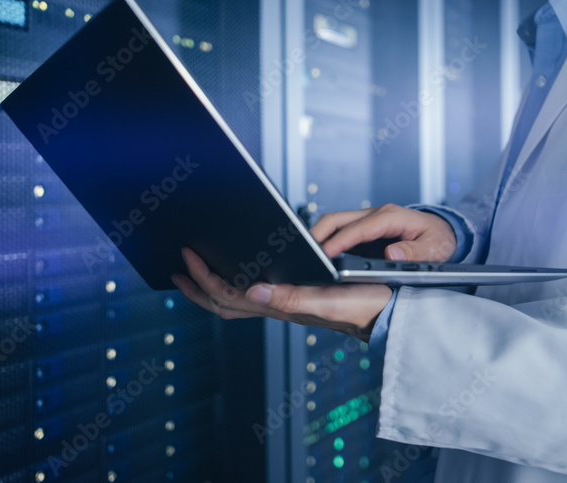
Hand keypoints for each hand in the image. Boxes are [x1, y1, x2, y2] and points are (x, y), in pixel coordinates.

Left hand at [171, 248, 392, 341]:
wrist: (388, 310)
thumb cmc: (364, 305)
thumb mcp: (328, 300)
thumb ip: (291, 297)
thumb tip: (251, 290)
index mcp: (281, 305)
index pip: (229, 295)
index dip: (204, 278)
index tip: (188, 256)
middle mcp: (279, 306)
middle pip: (225, 302)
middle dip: (197, 286)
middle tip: (178, 266)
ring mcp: (286, 304)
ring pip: (237, 301)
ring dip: (212, 287)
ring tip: (195, 271)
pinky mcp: (296, 297)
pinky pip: (255, 295)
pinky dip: (235, 285)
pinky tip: (236, 273)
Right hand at [310, 203, 456, 261]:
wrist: (443, 232)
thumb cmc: (438, 240)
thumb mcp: (435, 248)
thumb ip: (415, 253)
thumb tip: (392, 256)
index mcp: (392, 217)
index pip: (360, 228)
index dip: (341, 241)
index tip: (325, 255)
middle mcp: (376, 214)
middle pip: (337, 219)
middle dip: (317, 234)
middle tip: (303, 254)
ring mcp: (368, 220)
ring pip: (334, 223)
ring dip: (318, 236)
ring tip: (304, 256)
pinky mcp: (363, 229)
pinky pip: (339, 231)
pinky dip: (325, 241)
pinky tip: (317, 256)